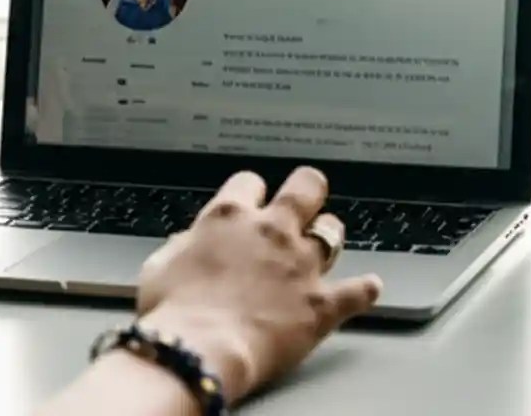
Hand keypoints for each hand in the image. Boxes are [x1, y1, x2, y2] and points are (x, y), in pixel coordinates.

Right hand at [135, 167, 381, 402]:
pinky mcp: (321, 303)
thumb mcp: (159, 266)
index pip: (248, 183)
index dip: (250, 191)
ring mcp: (301, 266)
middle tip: (306, 195)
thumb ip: (181, 246)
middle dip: (307, 189)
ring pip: (332, 232)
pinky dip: (365, 290)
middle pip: (304, 189)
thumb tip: (188, 242)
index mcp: (228, 218)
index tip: (249, 200)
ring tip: (328, 238)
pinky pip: (357, 291)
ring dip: (329, 234)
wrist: (200, 348)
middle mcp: (270, 233)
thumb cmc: (173, 311)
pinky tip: (371, 287)